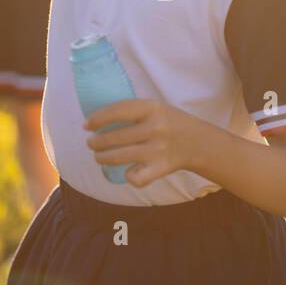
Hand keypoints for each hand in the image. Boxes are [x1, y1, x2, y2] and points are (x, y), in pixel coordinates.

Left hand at [84, 99, 208, 186]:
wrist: (198, 142)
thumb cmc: (169, 122)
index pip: (117, 111)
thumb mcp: (155, 107)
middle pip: (113, 137)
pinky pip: (135, 177)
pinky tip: (127, 171)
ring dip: (102, 158)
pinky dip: (128, 176)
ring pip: (118, 157)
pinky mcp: (161, 168)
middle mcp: (155, 128)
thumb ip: (132, 111)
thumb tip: (96, 119)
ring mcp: (158, 150)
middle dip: (96, 143)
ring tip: (99, 156)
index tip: (86, 126)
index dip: (97, 118)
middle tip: (92, 144)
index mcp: (152, 108)